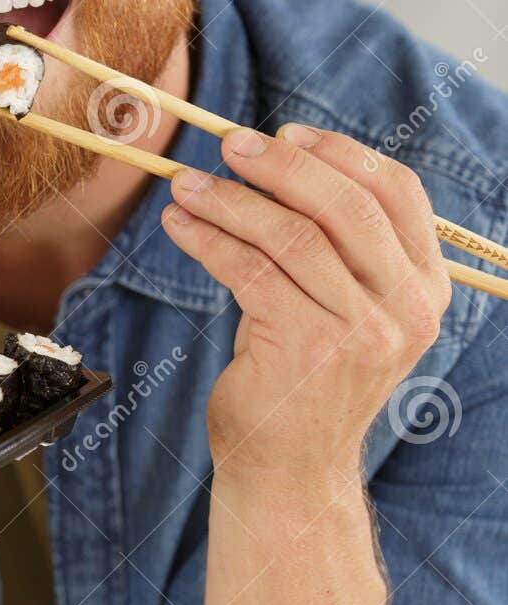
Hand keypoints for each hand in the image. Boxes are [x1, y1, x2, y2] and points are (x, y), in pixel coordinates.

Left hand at [161, 124, 452, 481]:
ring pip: (291, 236)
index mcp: (426, 288)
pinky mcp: (308, 349)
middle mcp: (406, 308)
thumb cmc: (307, 379)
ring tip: (184, 184)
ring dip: (228, 201)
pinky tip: (178, 226)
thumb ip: (337, 247)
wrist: (292, 472)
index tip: (287, 133)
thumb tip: (278, 161)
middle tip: (228, 144)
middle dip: (281, 165)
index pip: (397, 194)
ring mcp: (362, 332)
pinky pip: (249, 271)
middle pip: (345, 206)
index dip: (341, 153)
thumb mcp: (345, 309)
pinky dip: (206, 240)